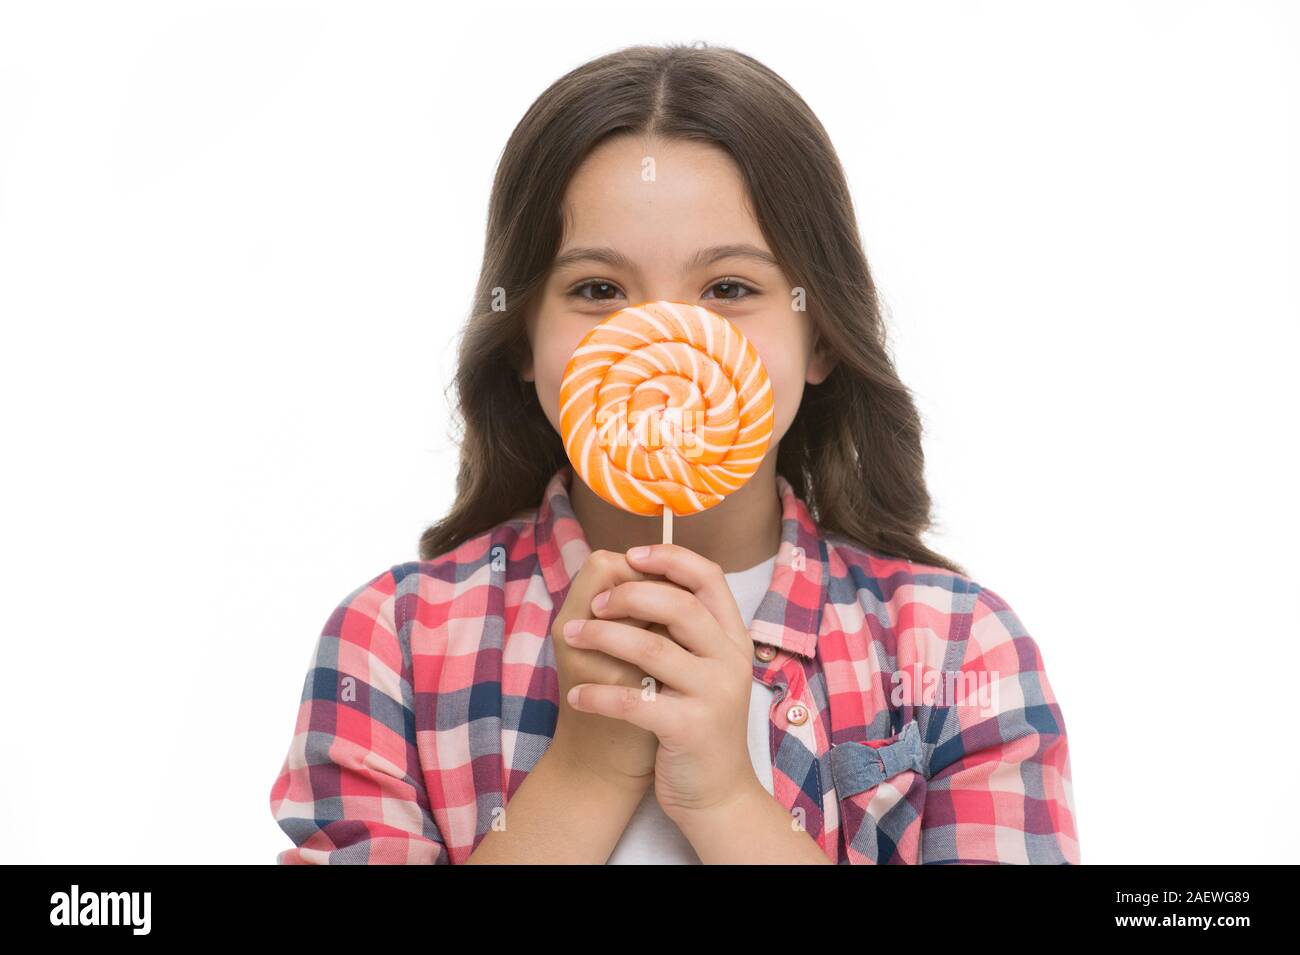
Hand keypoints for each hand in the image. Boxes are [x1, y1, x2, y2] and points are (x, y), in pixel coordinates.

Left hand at [561, 543, 762, 824]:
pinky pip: (635, 701)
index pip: (709, 577)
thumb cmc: (694, 721)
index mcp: (731, 637)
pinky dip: (598, 695)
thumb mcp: (699, 667)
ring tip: (571, 637)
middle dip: (627, 595)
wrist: (716, 795)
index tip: (632, 554)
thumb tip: (630, 573)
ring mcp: (714, 694)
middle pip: (679, 605)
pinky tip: (577, 695)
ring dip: (604, 636)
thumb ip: (678, 626)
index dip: (670, 558)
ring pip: (653, 648)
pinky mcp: (690, 729)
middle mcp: (730, 660)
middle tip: (593, 605)